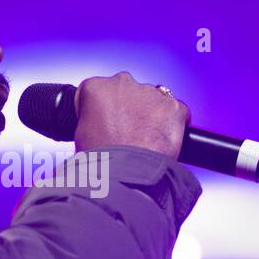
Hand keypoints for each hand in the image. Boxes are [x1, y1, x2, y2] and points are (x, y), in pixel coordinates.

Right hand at [73, 71, 189, 158]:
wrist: (126, 175)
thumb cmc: (102, 160)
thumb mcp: (81, 136)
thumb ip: (91, 118)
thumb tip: (100, 122)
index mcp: (95, 88)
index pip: (101, 92)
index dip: (106, 111)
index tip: (109, 126)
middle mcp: (122, 83)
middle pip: (129, 92)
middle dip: (130, 109)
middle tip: (127, 135)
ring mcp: (150, 93)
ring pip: (153, 100)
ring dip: (151, 115)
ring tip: (145, 141)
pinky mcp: (173, 106)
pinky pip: (176, 112)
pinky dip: (172, 124)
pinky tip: (162, 141)